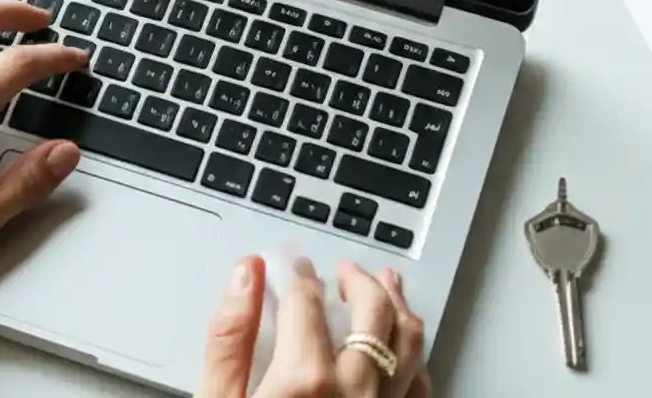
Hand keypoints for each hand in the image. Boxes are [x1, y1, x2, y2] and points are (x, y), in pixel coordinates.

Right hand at [197, 257, 430, 397]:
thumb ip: (229, 338)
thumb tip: (245, 275)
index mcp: (307, 377)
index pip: (308, 299)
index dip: (299, 274)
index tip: (294, 266)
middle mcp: (356, 389)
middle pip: (374, 308)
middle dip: (360, 279)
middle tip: (346, 270)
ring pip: (410, 340)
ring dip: (399, 305)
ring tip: (388, 285)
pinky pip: (422, 383)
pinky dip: (415, 355)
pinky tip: (404, 345)